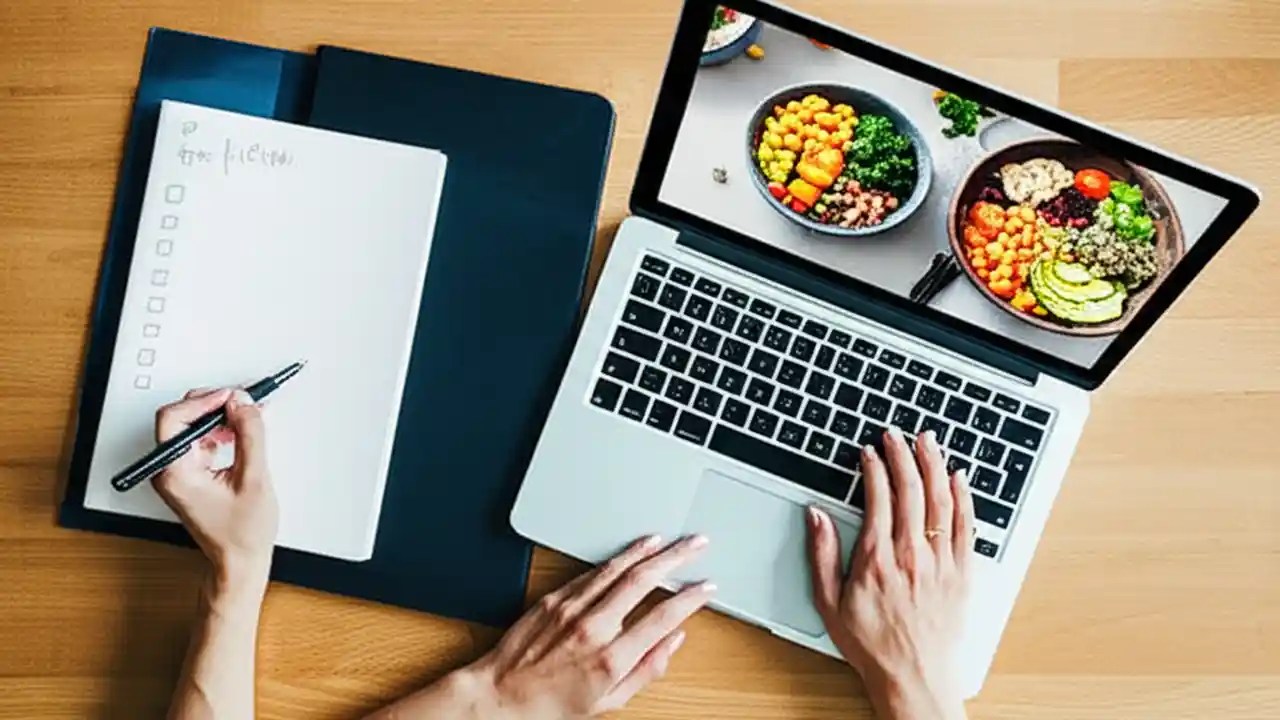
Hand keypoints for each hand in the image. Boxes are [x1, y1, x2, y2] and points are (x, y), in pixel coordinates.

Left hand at [152, 388, 278, 599]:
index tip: (230, 397)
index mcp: (175, 473)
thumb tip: (243, 404)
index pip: (174, 419)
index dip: (203, 401)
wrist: (239, 561)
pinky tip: (240, 433)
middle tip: (241, 401)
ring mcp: (177, 472)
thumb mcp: (254, 478)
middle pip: (180, 418)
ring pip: (191, 427)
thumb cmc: (242, 534)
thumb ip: (249, 435)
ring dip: (218, 416)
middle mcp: (169, 471)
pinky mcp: (189, 474)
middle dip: (213, 404)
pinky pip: (199, 440)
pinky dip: (219, 431)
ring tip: (246, 416)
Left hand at [461, 535, 713, 718]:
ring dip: (647, 550)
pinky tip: (630, 551)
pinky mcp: (554, 598)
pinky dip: (616, 559)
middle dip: (676, 557)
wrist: (500, 695)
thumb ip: (646, 670)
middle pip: (645, 580)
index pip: (663, 617)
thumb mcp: (608, 703)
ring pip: (618, 568)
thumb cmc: (551, 706)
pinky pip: (591, 572)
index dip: (691, 598)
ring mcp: (571, 609)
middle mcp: (593, 628)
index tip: (705, 587)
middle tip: (697, 544)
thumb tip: (673, 642)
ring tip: (668, 540)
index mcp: (611, 659)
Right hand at [807, 427, 973, 719]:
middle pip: (911, 489)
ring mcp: (941, 562)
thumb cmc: (872, 645)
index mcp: (876, 559)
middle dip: (903, 454)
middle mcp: (911, 555)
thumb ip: (822, 554)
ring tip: (927, 441)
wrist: (914, 678)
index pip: (878, 496)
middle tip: (896, 435)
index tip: (869, 452)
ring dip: (934, 464)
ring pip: (941, 499)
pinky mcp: (962, 572)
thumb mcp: (830, 602)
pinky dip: (963, 496)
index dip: (874, 467)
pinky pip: (966, 525)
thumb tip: (816, 516)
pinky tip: (959, 477)